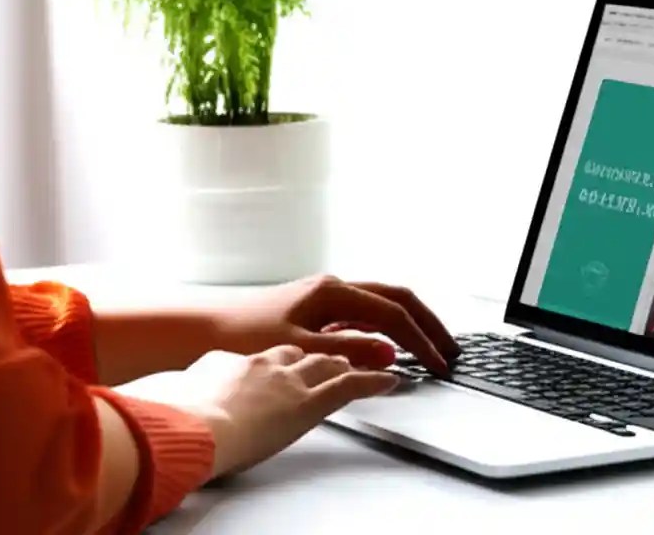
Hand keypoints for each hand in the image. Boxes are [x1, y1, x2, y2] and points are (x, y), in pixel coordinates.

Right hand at [172, 346, 399, 477]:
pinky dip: (373, 380)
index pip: (275, 352)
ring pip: (332, 361)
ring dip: (356, 361)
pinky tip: (389, 380)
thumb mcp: (188, 388)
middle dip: (329, 352)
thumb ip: (200, 382)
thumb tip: (189, 387)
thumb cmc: (184, 414)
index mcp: (240, 360)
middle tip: (344, 355)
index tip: (296, 360)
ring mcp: (292, 380)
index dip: (291, 356)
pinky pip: (351, 385)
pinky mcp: (309, 401)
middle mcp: (270, 361)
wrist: (192, 424)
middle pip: (309, 351)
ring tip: (373, 362)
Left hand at [213, 274, 460, 375]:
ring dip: (411, 325)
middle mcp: (335, 288)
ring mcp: (327, 297)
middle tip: (450, 350)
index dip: (420, 341)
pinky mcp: (318, 310)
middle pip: (398, 299)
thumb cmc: (242, 336)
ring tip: (431, 348)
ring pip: (384, 303)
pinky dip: (388, 328)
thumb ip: (347, 351)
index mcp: (333, 292)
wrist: (203, 330)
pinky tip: (392, 348)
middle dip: (428, 324)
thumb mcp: (299, 348)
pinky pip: (366, 314)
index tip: (438, 365)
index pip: (393, 314)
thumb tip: (389, 354)